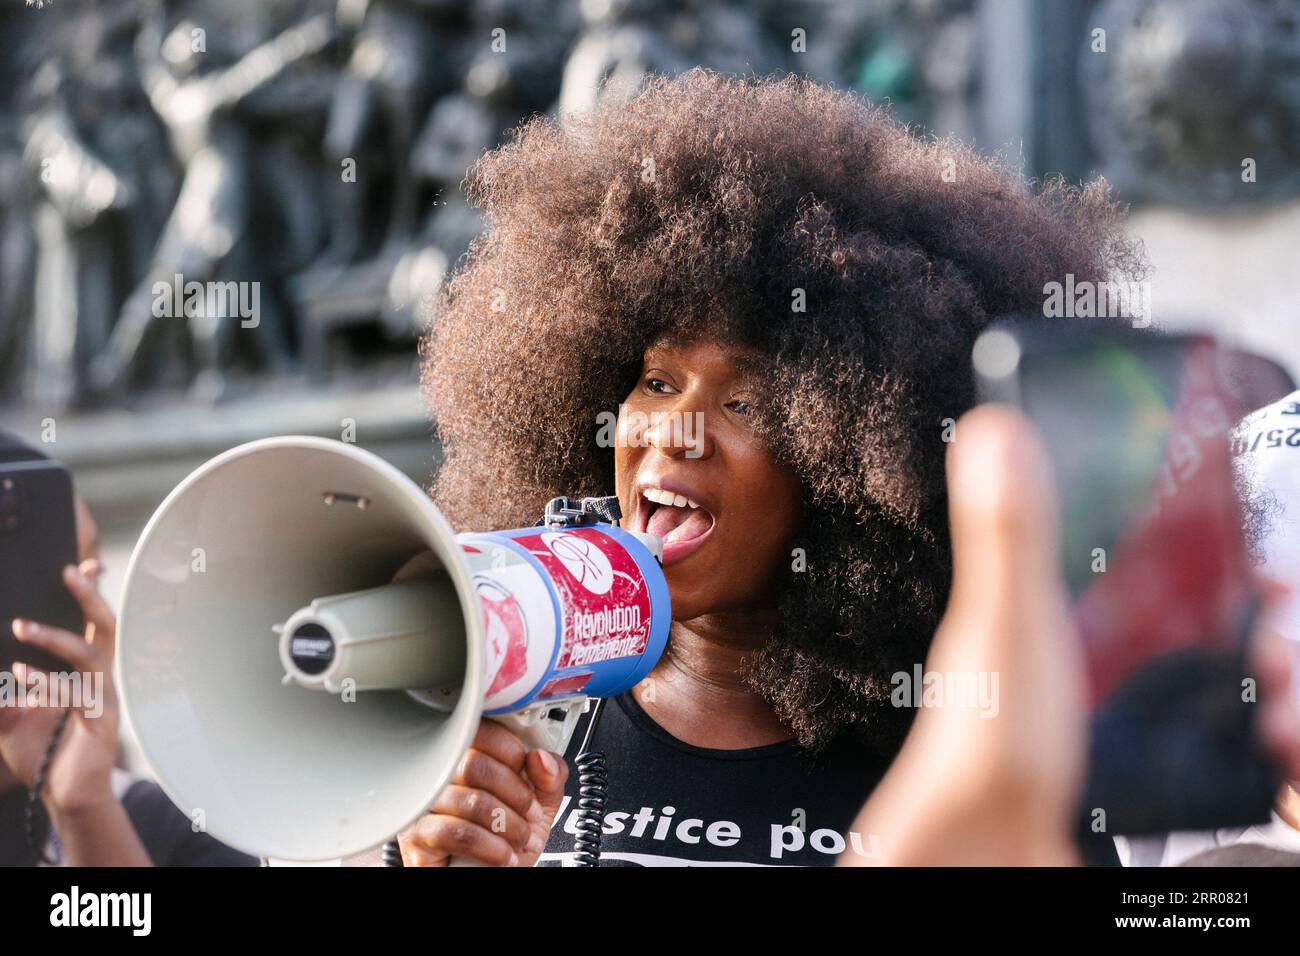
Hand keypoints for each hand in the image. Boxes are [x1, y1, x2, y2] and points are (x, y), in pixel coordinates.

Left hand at [1, 560, 119, 815]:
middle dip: (89, 597)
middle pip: (105, 626)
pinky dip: (48, 683)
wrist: (62, 795)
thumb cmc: (42, 750)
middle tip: (69, 572)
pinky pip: (78, 693)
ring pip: (90, 654)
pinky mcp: (101, 721)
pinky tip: (21, 677)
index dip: (91, 593)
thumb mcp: (9, 714)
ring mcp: (104, 697)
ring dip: (55, 637)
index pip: (92, 623)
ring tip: (21, 626)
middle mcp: (99, 677)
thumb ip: (1, 691)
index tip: (82, 564)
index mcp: (84, 670)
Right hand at [396, 719, 568, 865]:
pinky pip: (457, 833)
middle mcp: (439, 773)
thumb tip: (542, 758)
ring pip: (471, 801)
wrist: (491, 875)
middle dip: (515, 794)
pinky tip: (503, 856)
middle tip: (530, 814)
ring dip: (509, 826)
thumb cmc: (508, 837)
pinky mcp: (416, 836)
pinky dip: (491, 848)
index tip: (528, 772)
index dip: (511, 751)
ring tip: (520, 841)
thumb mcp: (540, 802)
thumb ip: (550, 775)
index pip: (479, 730)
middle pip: (474, 765)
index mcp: (466, 755)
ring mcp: (424, 803)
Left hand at [843, 405, 1299, 865]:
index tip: (1274, 572)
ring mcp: (1124, 714)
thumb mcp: (1006, 624)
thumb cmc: (987, 744)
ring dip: (1277, 687)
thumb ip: (1008, 534)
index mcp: (1062, 610)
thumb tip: (992, 426)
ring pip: (1230, 683)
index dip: (1226, 560)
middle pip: (1213, 623)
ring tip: (1283, 711)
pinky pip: (1226, 745)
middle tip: (1282, 649)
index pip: (1164, 561)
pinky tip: (1272, 754)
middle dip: (1270, 629)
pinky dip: (1263, 744)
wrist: (992, 855)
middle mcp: (1097, 656)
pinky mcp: (1145, 771)